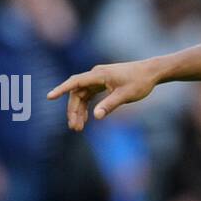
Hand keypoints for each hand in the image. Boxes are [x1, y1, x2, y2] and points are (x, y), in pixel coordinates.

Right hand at [47, 58, 162, 129]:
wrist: (151, 72)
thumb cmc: (139, 82)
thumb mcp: (125, 96)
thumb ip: (110, 105)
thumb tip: (96, 117)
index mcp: (98, 75)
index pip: (75, 82)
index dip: (61, 89)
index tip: (49, 97)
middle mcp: (96, 75)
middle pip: (77, 93)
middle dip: (73, 110)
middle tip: (74, 128)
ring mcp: (99, 79)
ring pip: (82, 95)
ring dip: (79, 110)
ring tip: (78, 127)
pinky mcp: (103, 83)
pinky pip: (89, 95)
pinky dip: (87, 106)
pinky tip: (86, 119)